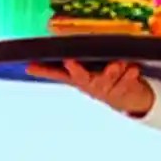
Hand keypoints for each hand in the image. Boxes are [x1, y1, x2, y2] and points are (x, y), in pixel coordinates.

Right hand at [26, 60, 154, 116]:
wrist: (127, 99)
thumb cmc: (99, 81)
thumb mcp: (77, 76)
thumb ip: (55, 69)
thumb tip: (27, 65)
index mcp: (77, 79)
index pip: (58, 74)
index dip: (46, 70)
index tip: (34, 65)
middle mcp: (91, 84)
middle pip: (82, 78)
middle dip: (77, 70)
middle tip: (70, 61)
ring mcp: (108, 87)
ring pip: (107, 78)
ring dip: (110, 71)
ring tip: (116, 63)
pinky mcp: (126, 87)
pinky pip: (128, 80)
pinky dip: (131, 73)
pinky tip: (133, 68)